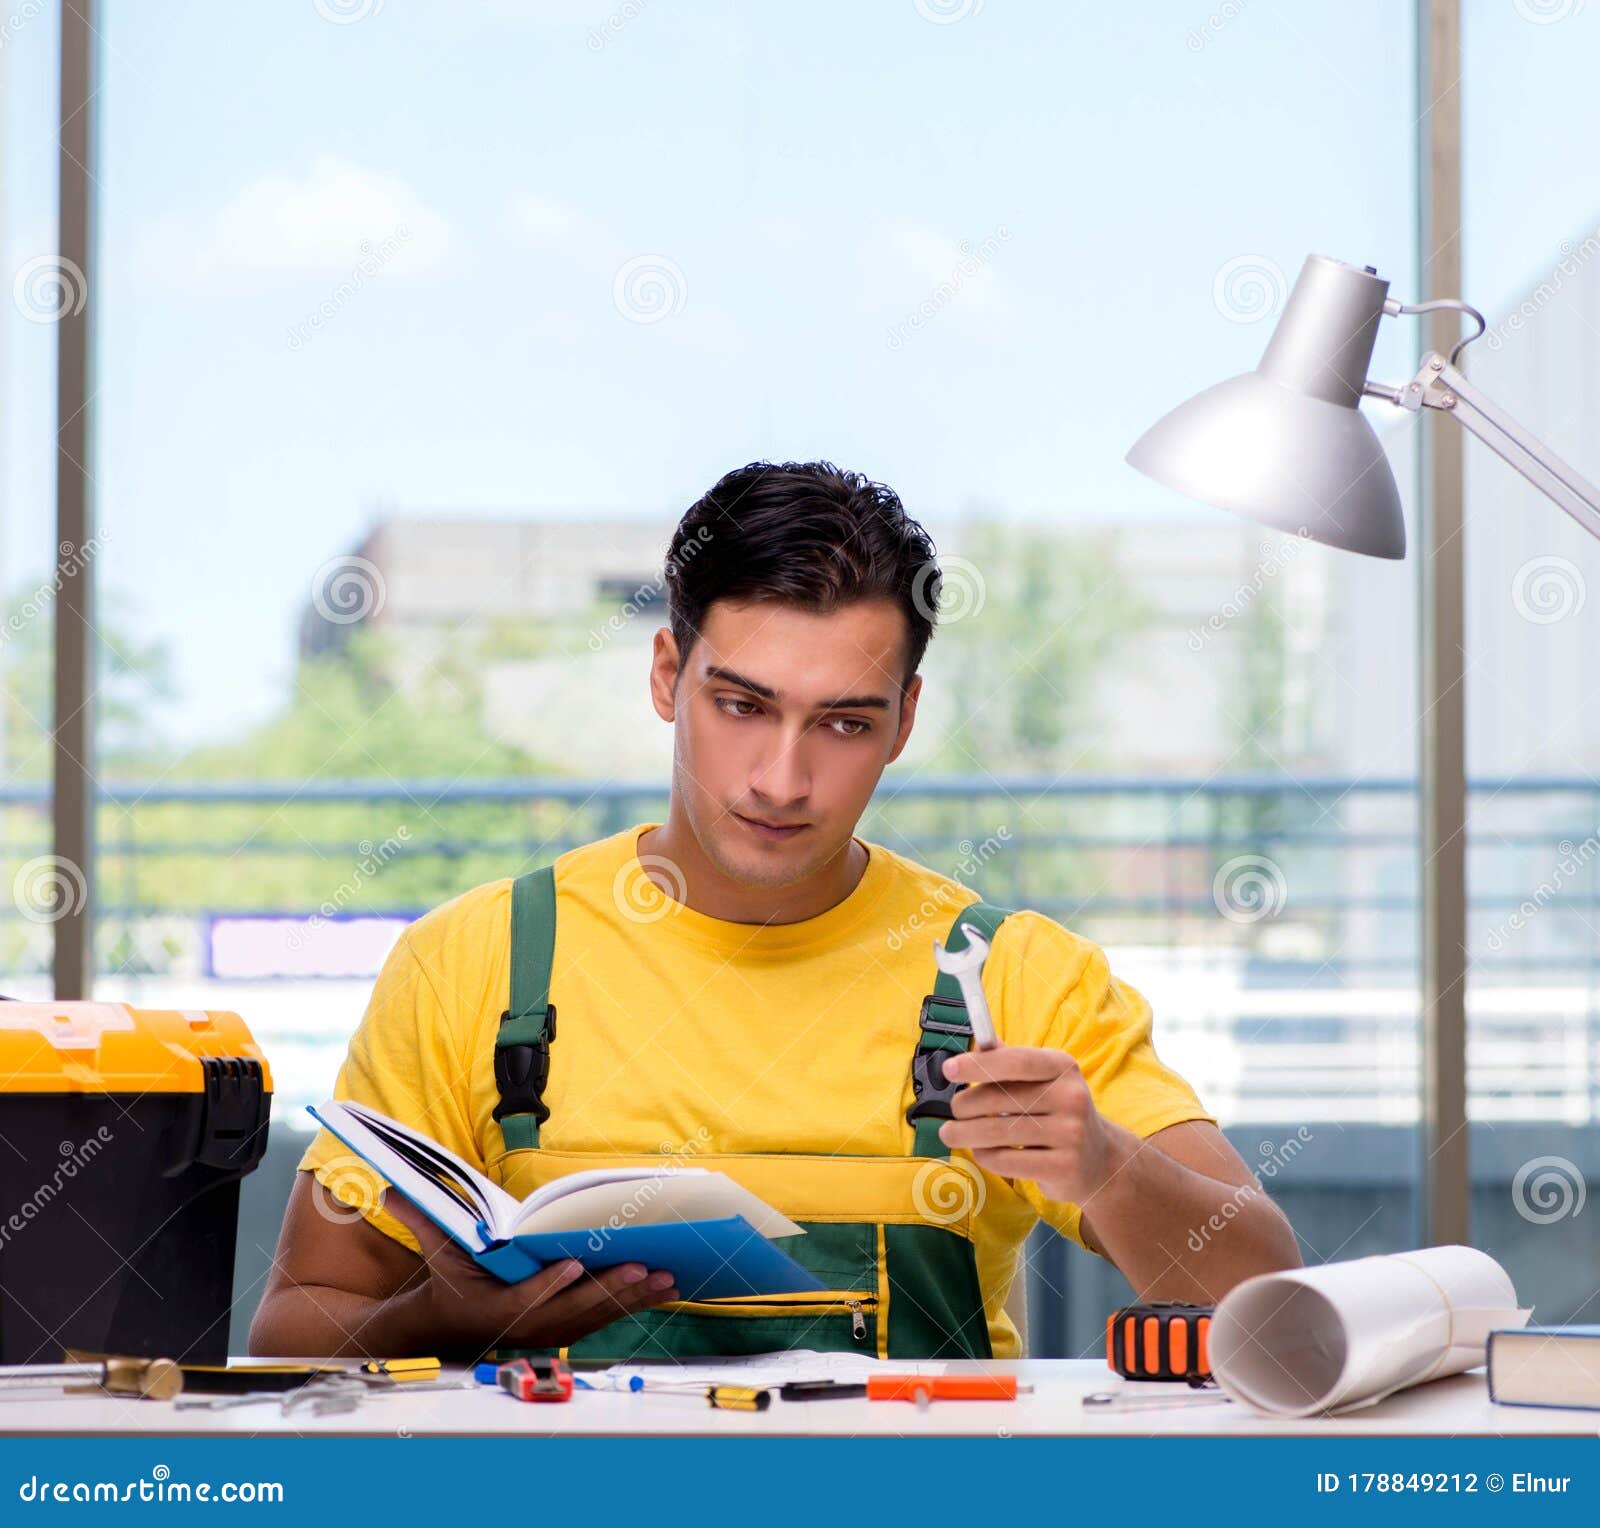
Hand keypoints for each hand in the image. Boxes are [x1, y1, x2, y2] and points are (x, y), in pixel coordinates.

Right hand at [382, 1193, 680, 1351]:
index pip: (523, 1298)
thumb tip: (389, 1188)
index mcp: (493, 1308)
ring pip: (597, 1316)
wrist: (452, 1328)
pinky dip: (636, 1304)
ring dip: (633, 1299)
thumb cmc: (450, 1282)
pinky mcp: (569, 1327)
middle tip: (642, 1267)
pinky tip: (665, 1288)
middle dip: (609, 1290)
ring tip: (666, 1277)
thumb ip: (420, 1219)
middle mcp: (527, 1325)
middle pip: (573, 1310)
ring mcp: (551, 1330)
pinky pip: (606, 1317)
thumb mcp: (435, 1251)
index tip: (571, 1265)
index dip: (547, 1285)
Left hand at [937, 1044, 1115, 1203]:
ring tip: (951, 1133)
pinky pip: (1006, 1161)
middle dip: (965, 1105)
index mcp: (1063, 1067)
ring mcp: (1071, 1134)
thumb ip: (1011, 1062)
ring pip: (998, 1132)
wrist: (1098, 1161)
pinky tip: (981, 1151)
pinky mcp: (1064, 1167)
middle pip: (1000, 1098)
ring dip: (964, 1133)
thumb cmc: (1058, 1113)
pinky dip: (985, 1156)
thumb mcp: (1043, 1081)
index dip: (979, 1064)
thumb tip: (978, 1044)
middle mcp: (1071, 1097)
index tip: (948, 1069)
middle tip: (952, 1111)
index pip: (1016, 1061)